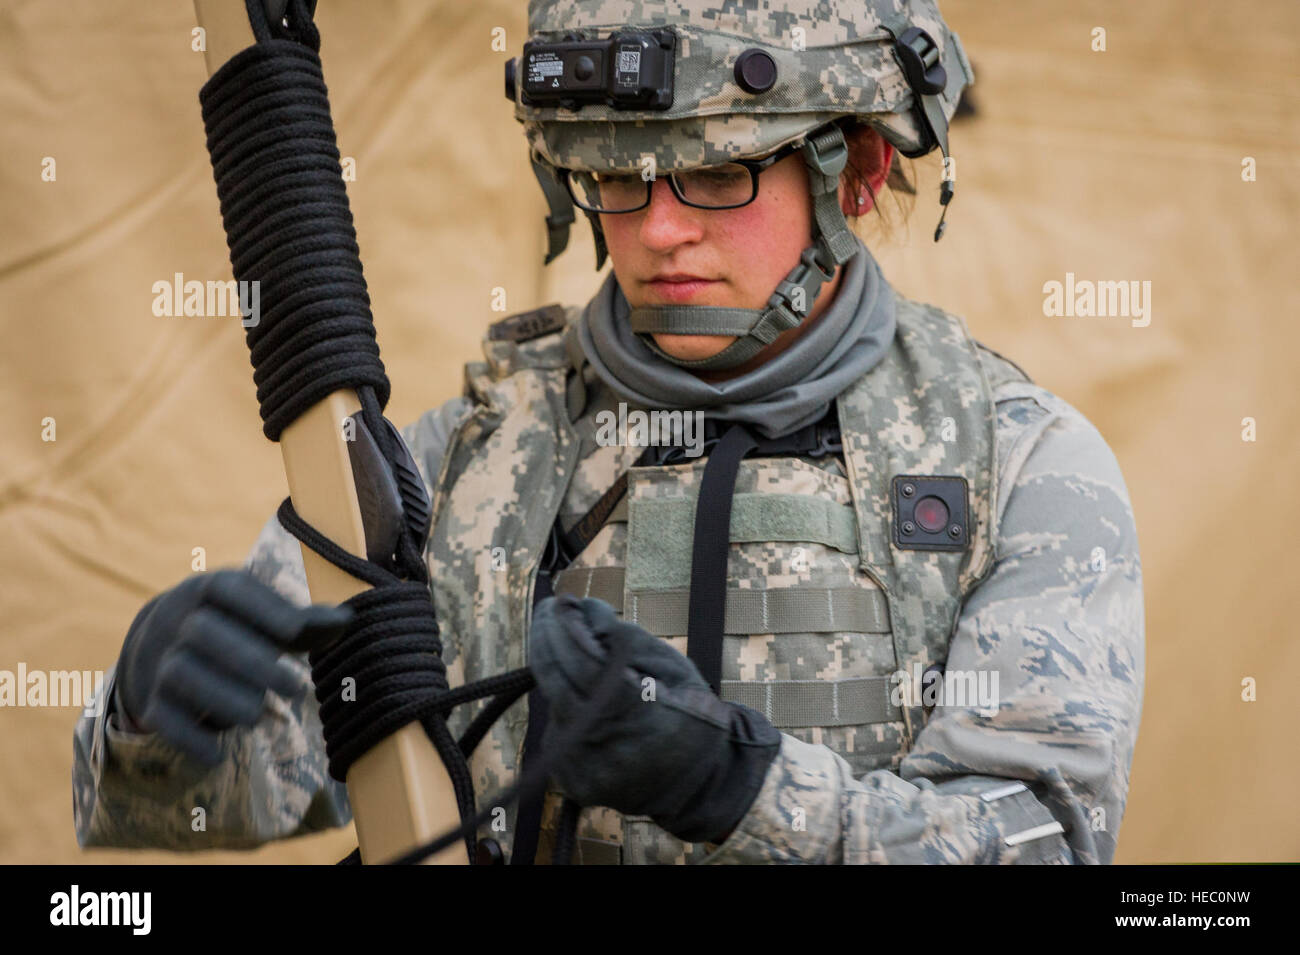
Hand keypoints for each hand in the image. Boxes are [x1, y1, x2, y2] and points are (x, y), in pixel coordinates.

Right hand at [115, 569, 351, 765]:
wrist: (160, 645)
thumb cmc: (234, 627)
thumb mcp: (262, 615)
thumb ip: (302, 621)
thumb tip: (345, 620)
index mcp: (211, 590)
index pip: (230, 589)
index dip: (263, 608)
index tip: (296, 631)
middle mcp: (179, 620)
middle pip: (204, 632)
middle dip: (250, 661)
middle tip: (295, 690)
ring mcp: (160, 660)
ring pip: (181, 673)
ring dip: (222, 698)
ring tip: (257, 717)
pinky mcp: (152, 700)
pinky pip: (162, 718)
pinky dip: (189, 738)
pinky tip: (218, 756)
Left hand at [528, 594, 779, 843]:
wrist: (694, 783)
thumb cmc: (688, 713)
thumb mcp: (674, 666)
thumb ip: (629, 639)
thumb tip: (583, 611)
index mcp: (642, 716)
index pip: (587, 664)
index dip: (567, 629)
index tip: (559, 602)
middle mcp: (609, 748)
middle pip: (558, 682)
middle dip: (548, 640)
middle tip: (550, 612)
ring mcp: (587, 770)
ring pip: (555, 703)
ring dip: (560, 675)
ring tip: (580, 658)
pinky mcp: (573, 782)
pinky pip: (558, 730)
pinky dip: (566, 708)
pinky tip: (589, 703)